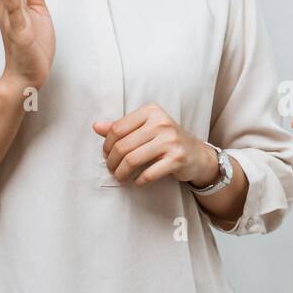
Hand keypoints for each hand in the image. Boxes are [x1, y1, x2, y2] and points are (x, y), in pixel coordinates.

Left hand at [92, 103, 217, 185]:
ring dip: (122, 173)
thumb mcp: (145, 129)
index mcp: (151, 111)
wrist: (197, 154)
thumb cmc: (166, 140)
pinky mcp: (177, 159)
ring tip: (120, 177)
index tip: (107, 155)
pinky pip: (149, 174)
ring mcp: (171, 140)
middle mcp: (162, 123)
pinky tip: (136, 182)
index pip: (117, 128)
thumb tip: (96, 127)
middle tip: (112, 169)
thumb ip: (122, 127)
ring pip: (133, 160)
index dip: (107, 145)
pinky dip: (138, 181)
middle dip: (112, 162)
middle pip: (123, 146)